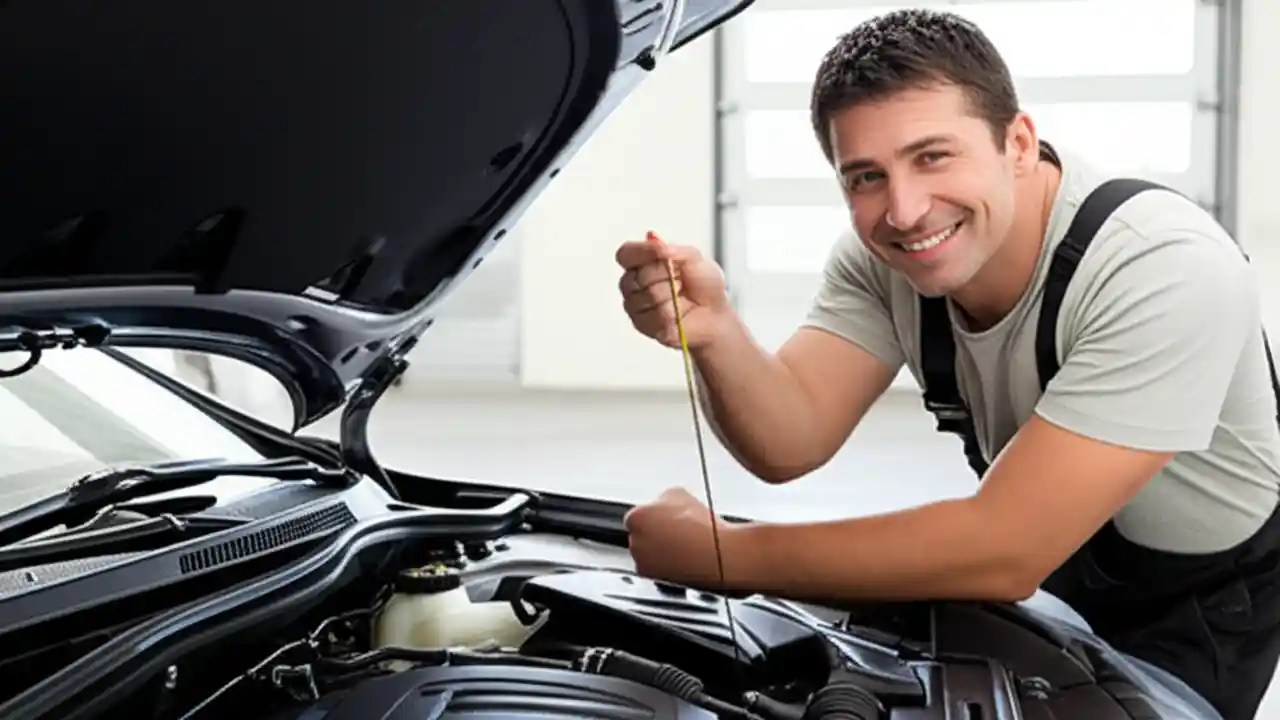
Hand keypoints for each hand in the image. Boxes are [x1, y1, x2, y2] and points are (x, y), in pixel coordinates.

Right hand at [615, 232, 730, 348]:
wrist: (714, 314)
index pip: (626, 254)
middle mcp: (634, 284)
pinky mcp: (643, 326)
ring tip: (680, 296)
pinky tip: (678, 311)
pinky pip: (654, 316)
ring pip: (647, 296)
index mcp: (641, 262)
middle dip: (664, 275)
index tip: (662, 251)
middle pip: (636, 276)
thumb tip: (658, 244)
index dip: (642, 252)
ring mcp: (635, 306)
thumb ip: (675, 250)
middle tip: (680, 279)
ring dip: (670, 295)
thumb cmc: (703, 286)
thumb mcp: (695, 258)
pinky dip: (673, 312)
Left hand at [623, 486, 737, 588]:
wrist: (717, 554)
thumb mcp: (679, 493)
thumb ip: (662, 499)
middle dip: (655, 534)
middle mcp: (634, 543)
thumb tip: (662, 504)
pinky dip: (669, 567)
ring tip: (684, 546)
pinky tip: (686, 559)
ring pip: (649, 556)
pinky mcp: (656, 582)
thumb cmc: (700, 525)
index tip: (667, 518)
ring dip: (661, 551)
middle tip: (677, 531)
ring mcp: (643, 564)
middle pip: (642, 537)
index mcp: (635, 518)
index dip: (655, 516)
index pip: (638, 516)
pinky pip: (659, 572)